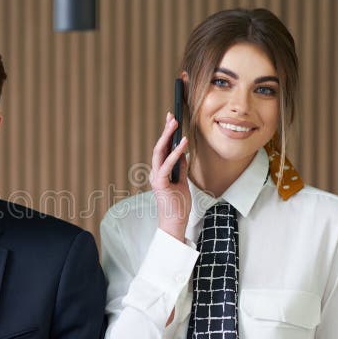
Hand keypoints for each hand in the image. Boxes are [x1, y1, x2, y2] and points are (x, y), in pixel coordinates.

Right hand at [150, 112, 189, 242]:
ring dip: (167, 137)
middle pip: (159, 147)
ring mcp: (156, 177)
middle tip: (172, 116)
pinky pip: (167, 165)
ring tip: (175, 124)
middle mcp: (156, 172)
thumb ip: (180, 168)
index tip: (171, 119)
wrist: (175, 223)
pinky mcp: (160, 184)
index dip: (166, 133)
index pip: (162, 149)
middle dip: (165, 130)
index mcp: (160, 171)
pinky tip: (182, 143)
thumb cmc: (178, 205)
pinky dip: (175, 153)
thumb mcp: (182, 182)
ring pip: (159, 152)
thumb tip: (182, 153)